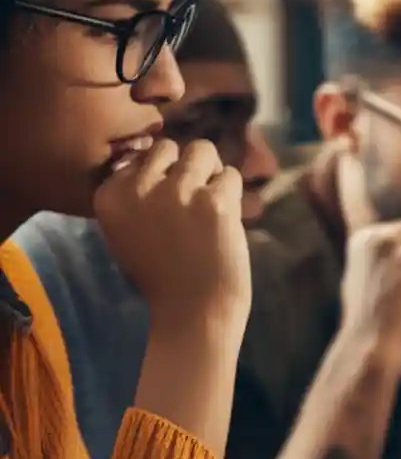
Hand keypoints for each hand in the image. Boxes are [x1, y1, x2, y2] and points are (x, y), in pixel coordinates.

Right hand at [94, 139, 250, 324]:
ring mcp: (176, 192)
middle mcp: (138, 188)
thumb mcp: (126, 232)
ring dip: (212, 174)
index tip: (168, 209)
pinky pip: (231, 175)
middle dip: (186, 169)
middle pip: (170, 147)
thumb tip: (154, 150)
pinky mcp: (213, 202)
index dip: (161, 177)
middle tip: (194, 204)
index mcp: (109, 195)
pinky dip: (234, 194)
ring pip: (202, 151)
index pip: (140, 156)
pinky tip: (227, 220)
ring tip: (211, 208)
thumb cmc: (164, 275)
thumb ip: (133, 193)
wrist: (193, 311)